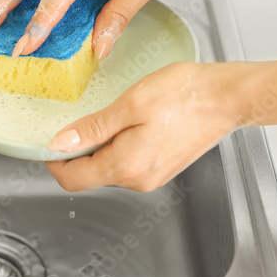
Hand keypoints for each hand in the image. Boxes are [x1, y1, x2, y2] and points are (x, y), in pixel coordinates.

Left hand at [45, 62, 247, 191]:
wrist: (227, 97)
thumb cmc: (185, 95)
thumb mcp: (130, 104)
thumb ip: (92, 129)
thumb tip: (60, 144)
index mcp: (126, 167)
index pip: (73, 179)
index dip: (54, 161)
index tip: (50, 138)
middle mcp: (138, 180)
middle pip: (90, 174)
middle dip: (79, 149)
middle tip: (84, 115)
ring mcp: (152, 176)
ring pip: (109, 167)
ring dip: (101, 145)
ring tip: (115, 113)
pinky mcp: (162, 167)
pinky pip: (128, 161)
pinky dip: (120, 144)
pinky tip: (132, 120)